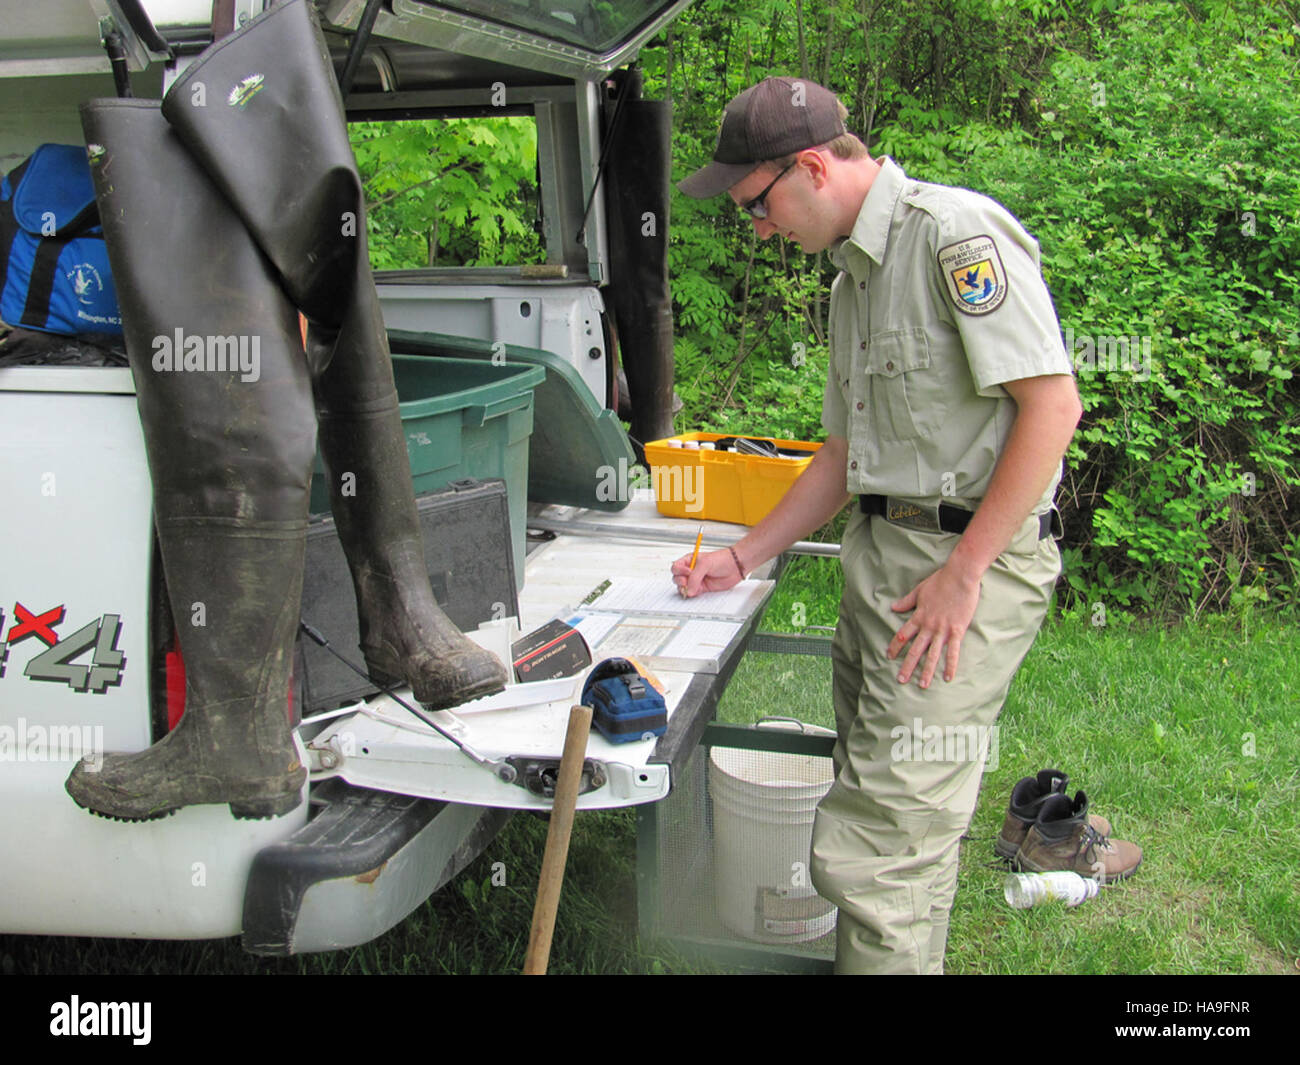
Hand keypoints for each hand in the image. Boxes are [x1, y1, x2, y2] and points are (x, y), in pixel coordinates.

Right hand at [671, 547, 743, 597]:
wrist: (735, 566)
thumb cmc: (722, 559)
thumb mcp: (705, 563)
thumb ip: (695, 577)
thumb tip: (688, 589)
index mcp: (689, 561)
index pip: (676, 567)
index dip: (679, 571)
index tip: (688, 572)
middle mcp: (691, 571)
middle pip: (677, 578)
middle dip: (680, 581)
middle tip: (687, 582)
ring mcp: (696, 580)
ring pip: (683, 587)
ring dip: (685, 589)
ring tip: (692, 588)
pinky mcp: (702, 588)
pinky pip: (692, 593)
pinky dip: (691, 594)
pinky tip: (696, 591)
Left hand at [886, 562, 981, 687]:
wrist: (960, 576)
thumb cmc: (940, 580)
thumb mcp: (919, 590)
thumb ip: (907, 601)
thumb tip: (893, 607)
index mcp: (918, 616)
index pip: (902, 635)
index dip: (895, 646)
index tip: (889, 656)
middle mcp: (928, 626)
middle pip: (915, 649)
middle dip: (907, 666)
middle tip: (901, 680)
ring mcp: (942, 630)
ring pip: (932, 654)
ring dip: (926, 671)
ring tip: (922, 685)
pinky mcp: (957, 630)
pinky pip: (953, 652)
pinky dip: (951, 665)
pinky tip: (948, 678)